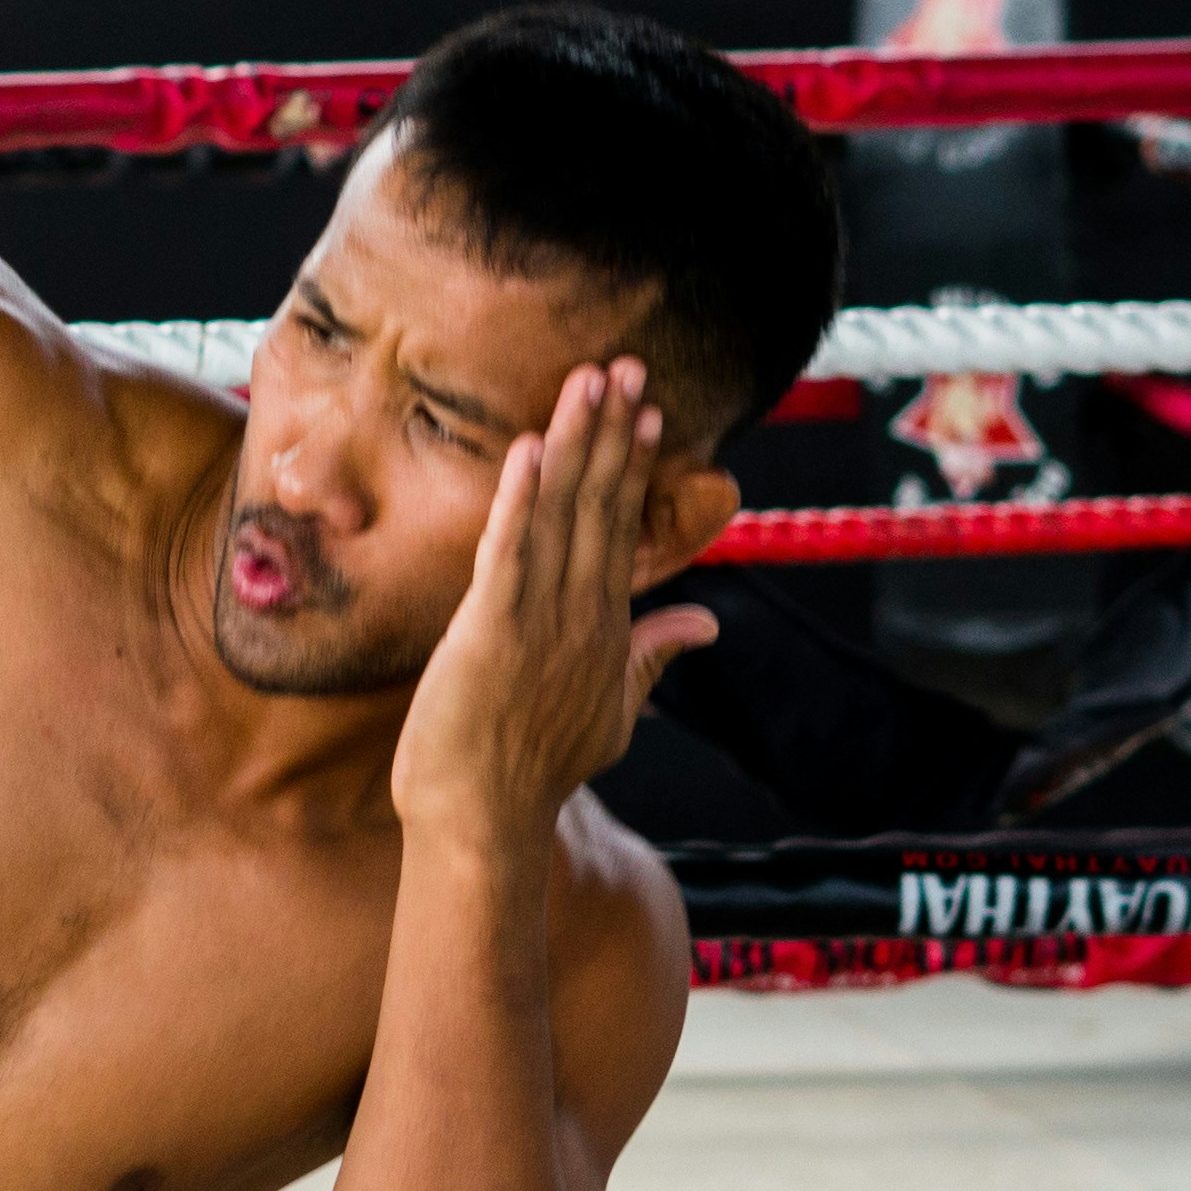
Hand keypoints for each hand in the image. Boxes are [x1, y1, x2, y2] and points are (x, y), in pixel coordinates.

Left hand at [389, 357, 715, 844]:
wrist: (485, 823)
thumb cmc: (531, 770)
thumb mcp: (612, 710)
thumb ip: (654, 654)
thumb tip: (705, 619)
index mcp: (604, 626)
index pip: (621, 528)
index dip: (631, 466)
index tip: (643, 411)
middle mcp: (582, 614)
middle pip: (601, 507)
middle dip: (613, 434)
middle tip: (626, 366)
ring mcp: (541, 621)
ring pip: (564, 516)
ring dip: (576, 445)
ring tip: (590, 381)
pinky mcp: (492, 632)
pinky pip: (510, 554)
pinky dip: (521, 500)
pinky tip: (531, 450)